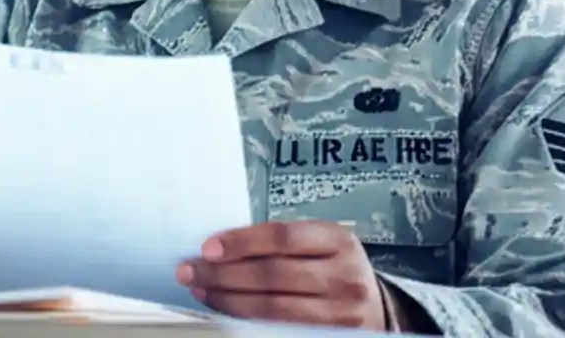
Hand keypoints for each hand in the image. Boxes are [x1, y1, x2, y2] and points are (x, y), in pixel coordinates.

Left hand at [177, 220, 386, 330]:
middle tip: (190, 270)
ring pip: (273, 308)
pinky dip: (247, 321)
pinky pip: (280, 331)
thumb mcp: (319, 245)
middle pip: (273, 274)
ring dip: (228, 300)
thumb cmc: (333, 269)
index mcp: (339, 241)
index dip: (242, 242)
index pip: (283, 237)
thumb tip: (218, 248)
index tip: (208, 247)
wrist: (374, 308)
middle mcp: (345, 277)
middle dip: (224, 273)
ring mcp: (342, 313)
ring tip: (202, 290)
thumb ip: (279, 245)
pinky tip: (226, 312)